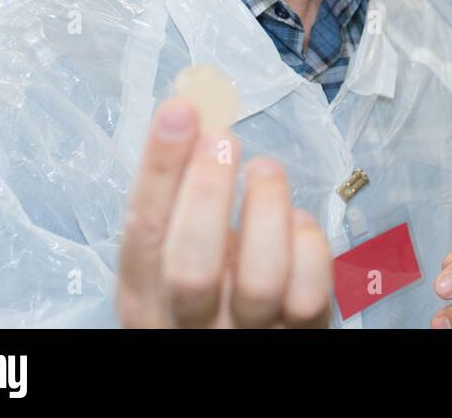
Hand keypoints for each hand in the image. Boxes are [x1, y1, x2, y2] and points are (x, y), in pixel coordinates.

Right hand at [116, 97, 332, 327]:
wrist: (248, 348)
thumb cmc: (214, 283)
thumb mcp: (184, 244)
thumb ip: (185, 191)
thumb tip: (196, 103)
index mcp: (144, 298)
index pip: (141, 235)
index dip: (159, 168)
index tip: (180, 109)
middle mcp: (189, 326)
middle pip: (191, 269)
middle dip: (207, 191)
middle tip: (224, 136)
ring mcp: (246, 335)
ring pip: (259, 282)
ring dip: (265, 209)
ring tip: (265, 168)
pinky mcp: (300, 336)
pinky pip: (309, 292)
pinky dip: (307, 244)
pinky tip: (299, 221)